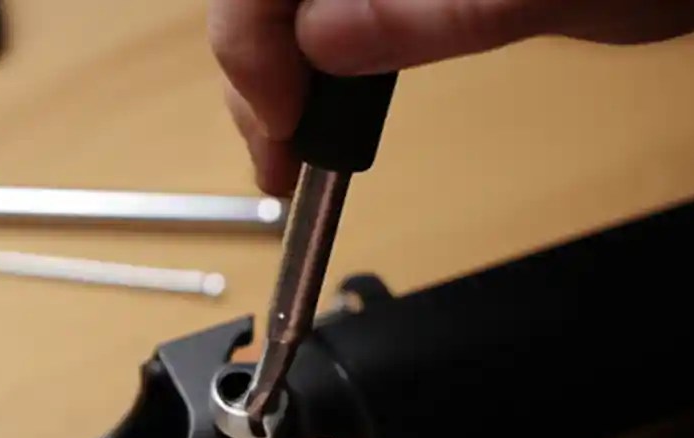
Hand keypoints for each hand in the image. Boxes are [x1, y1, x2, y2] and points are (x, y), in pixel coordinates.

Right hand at [212, 0, 693, 194]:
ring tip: (290, 149)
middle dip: (254, 74)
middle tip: (278, 166)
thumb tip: (322, 40)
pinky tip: (320, 103)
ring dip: (274, 75)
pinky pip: (323, 13)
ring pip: (287, 8)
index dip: (249, 45)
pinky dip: (309, 64)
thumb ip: (444, 6)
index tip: (280, 126)